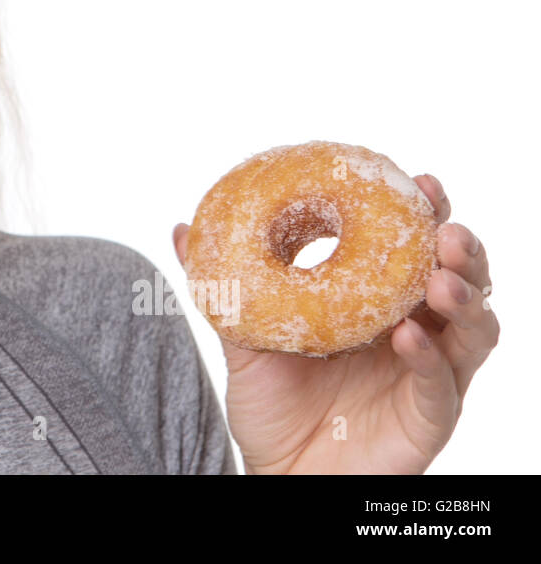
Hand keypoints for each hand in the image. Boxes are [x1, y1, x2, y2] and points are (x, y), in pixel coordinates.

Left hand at [172, 174, 497, 473]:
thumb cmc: (273, 404)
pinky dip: (430, 357)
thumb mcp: (244, 336)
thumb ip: (222, 285)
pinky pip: (441, 384)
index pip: (414, 248)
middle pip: (459, 278)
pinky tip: (407, 338)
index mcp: (379, 302)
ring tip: (440, 279)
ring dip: (463, 296)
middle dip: (458, 246)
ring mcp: (427, 374)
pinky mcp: (428, 417)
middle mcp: (414, 330)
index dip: (425, 213)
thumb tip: (182, 229)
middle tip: (444, 226)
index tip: (418, 182)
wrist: (276, 472)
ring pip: (472, 329)